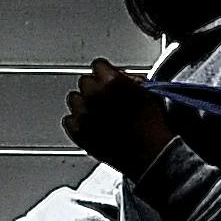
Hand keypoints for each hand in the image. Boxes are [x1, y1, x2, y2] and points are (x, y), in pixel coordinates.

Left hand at [63, 58, 172, 175]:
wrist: (150, 156)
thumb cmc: (152, 128)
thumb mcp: (147, 94)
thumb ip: (129, 82)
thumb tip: (123, 80)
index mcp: (111, 81)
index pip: (98, 65)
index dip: (106, 73)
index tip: (109, 79)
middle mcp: (94, 95)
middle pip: (85, 81)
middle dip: (95, 88)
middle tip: (106, 99)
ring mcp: (83, 114)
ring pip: (74, 99)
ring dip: (84, 104)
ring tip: (98, 113)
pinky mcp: (77, 132)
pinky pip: (69, 120)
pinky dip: (77, 122)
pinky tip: (90, 125)